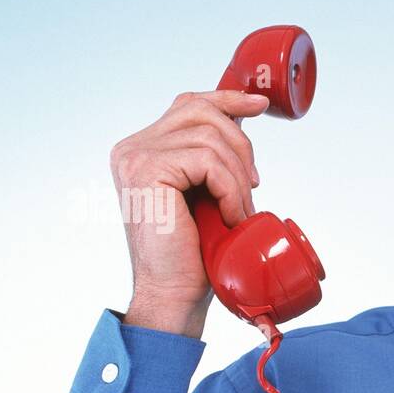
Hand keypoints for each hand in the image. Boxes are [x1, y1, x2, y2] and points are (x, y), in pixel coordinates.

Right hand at [109, 89, 267, 335]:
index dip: (227, 98)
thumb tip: (242, 121)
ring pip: (210, 137)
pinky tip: (230, 216)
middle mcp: (132, 147)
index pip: (188, 104)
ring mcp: (136, 156)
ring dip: (238, 176)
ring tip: (239, 211)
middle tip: (255, 185)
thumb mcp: (206, 194)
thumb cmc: (193, 254)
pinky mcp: (147, 171)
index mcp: (143, 149)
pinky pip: (208, 161)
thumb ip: (210, 160)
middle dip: (241, 145)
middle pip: (202, 112)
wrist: (173, 293)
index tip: (260, 105)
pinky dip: (230, 189)